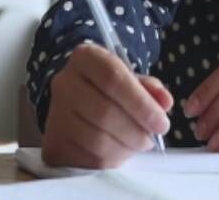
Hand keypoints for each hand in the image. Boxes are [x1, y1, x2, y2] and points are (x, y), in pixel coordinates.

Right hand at [42, 42, 172, 168]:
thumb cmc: (108, 89)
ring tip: (138, 144)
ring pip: (97, 140)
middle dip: (136, 131)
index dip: (141, 104)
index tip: (162, 123)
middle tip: (152, 139)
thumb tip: (165, 103)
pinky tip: (120, 151)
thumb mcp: (130, 79)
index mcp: (85, 58)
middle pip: (105, 112)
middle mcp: (64, 83)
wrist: (74, 104)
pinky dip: (112, 160)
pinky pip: (88, 159)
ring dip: (126, 147)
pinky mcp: (53, 145)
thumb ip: (150, 89)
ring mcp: (55, 115)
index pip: (113, 78)